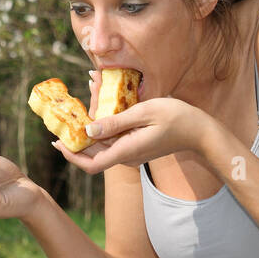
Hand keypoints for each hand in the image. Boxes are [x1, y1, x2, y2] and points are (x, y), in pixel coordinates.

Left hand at [52, 71, 210, 173]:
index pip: (91, 164)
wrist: (200, 132)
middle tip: (66, 113)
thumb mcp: (145, 112)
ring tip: (88, 93)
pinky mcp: (136, 146)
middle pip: (94, 152)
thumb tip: (89, 130)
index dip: (72, 156)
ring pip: (103, 143)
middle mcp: (127, 156)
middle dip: (78, 134)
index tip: (58, 142)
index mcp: (127, 151)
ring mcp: (132, 153)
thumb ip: (116, 122)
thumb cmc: (177, 118)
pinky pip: (115, 138)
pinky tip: (102, 101)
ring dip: (92, 125)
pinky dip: (106, 123)